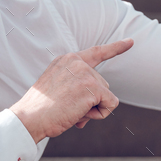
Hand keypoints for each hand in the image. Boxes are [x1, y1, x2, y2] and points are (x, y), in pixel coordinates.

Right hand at [10, 39, 133, 142]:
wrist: (29, 118)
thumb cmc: (40, 110)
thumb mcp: (58, 89)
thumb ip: (78, 88)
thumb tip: (101, 106)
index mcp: (66, 60)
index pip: (96, 52)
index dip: (115, 48)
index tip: (131, 42)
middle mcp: (76, 62)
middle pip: (103, 84)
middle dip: (92, 101)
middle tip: (70, 109)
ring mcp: (85, 73)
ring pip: (107, 95)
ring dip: (94, 109)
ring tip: (71, 112)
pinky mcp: (92, 87)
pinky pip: (111, 104)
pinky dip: (100, 115)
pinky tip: (80, 115)